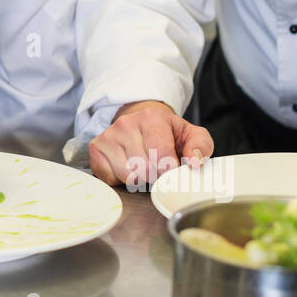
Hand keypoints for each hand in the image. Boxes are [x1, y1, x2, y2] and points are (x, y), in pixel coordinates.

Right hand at [88, 100, 213, 189]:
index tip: (171, 167)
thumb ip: (200, 146)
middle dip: (154, 174)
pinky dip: (119, 179)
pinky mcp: (96, 148)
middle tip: (156, 166)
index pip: (162, 157)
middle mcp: (126, 123)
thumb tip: (195, 162)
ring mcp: (108, 135)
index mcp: (152, 117)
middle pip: (144, 169)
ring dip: (138, 178)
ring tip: (142, 166)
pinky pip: (109, 178)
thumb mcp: (191, 134)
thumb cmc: (167, 132)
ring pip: (127, 176)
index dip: (169, 169)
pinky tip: (126, 166)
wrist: (141, 122)